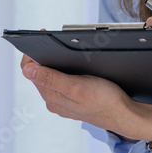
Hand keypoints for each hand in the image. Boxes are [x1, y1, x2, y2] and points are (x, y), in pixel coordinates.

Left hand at [19, 43, 151, 139]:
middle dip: (42, 56)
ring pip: (49, 78)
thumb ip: (51, 78)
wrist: (124, 115)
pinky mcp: (73, 102)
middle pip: (38, 74)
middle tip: (51, 40)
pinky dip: (62, 72)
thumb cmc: (104, 101)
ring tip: (61, 51)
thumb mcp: (76, 86)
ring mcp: (63, 102)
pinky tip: (71, 67)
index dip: (31, 53)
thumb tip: (27, 70)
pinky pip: (60, 84)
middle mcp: (54, 101)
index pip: (29, 71)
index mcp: (51, 97)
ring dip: (52, 64)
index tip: (41, 38)